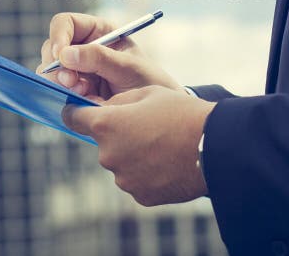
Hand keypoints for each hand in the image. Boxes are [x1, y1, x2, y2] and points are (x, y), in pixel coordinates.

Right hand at [36, 12, 182, 100]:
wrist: (157, 113)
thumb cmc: (148, 82)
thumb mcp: (129, 67)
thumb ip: (99, 58)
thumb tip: (65, 54)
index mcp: (98, 32)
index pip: (65, 23)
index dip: (58, 36)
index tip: (60, 55)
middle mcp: (83, 48)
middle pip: (52, 47)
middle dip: (57, 65)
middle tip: (70, 82)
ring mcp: (77, 70)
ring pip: (51, 71)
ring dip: (61, 82)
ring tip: (83, 92)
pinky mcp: (75, 91)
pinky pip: (58, 90)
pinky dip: (65, 95)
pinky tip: (84, 100)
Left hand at [62, 85, 215, 205]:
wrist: (214, 145)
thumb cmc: (181, 113)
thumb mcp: (147, 92)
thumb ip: (117, 101)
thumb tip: (103, 109)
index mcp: (106, 124)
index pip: (73, 118)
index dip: (75, 112)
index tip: (78, 110)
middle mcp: (108, 154)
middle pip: (102, 142)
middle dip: (117, 133)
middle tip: (145, 126)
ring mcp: (124, 178)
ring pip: (120, 161)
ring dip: (132, 153)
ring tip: (162, 144)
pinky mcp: (140, 195)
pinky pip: (135, 179)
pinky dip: (145, 171)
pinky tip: (167, 162)